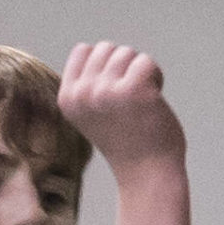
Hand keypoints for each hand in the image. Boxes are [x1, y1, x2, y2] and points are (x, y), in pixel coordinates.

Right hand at [59, 43, 185, 174]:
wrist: (148, 176)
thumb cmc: (126, 142)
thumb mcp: (92, 111)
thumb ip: (87, 83)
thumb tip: (91, 49)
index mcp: (67, 98)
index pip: (83, 50)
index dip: (104, 68)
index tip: (112, 98)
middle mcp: (83, 94)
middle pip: (105, 48)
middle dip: (122, 69)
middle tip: (129, 105)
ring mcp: (107, 91)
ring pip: (126, 53)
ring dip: (139, 74)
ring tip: (140, 105)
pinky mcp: (133, 89)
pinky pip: (146, 62)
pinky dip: (156, 78)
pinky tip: (153, 103)